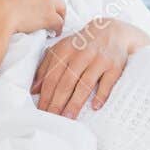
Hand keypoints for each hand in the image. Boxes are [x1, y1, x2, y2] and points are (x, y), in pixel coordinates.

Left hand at [31, 17, 149, 118]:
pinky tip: (94, 107)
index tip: (41, 110)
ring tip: (68, 117)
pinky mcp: (114, 66)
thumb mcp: (62, 49)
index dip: (46, 95)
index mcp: (65, 51)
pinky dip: (101, 95)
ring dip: (76, 102)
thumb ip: (47, 67)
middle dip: (57, 102)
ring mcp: (99, 60)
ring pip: (85, 84)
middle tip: (52, 118)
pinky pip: (107, 83)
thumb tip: (34, 89)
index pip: (52, 76)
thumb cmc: (83, 44)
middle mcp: (81, 54)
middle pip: (66, 82)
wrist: (112, 31)